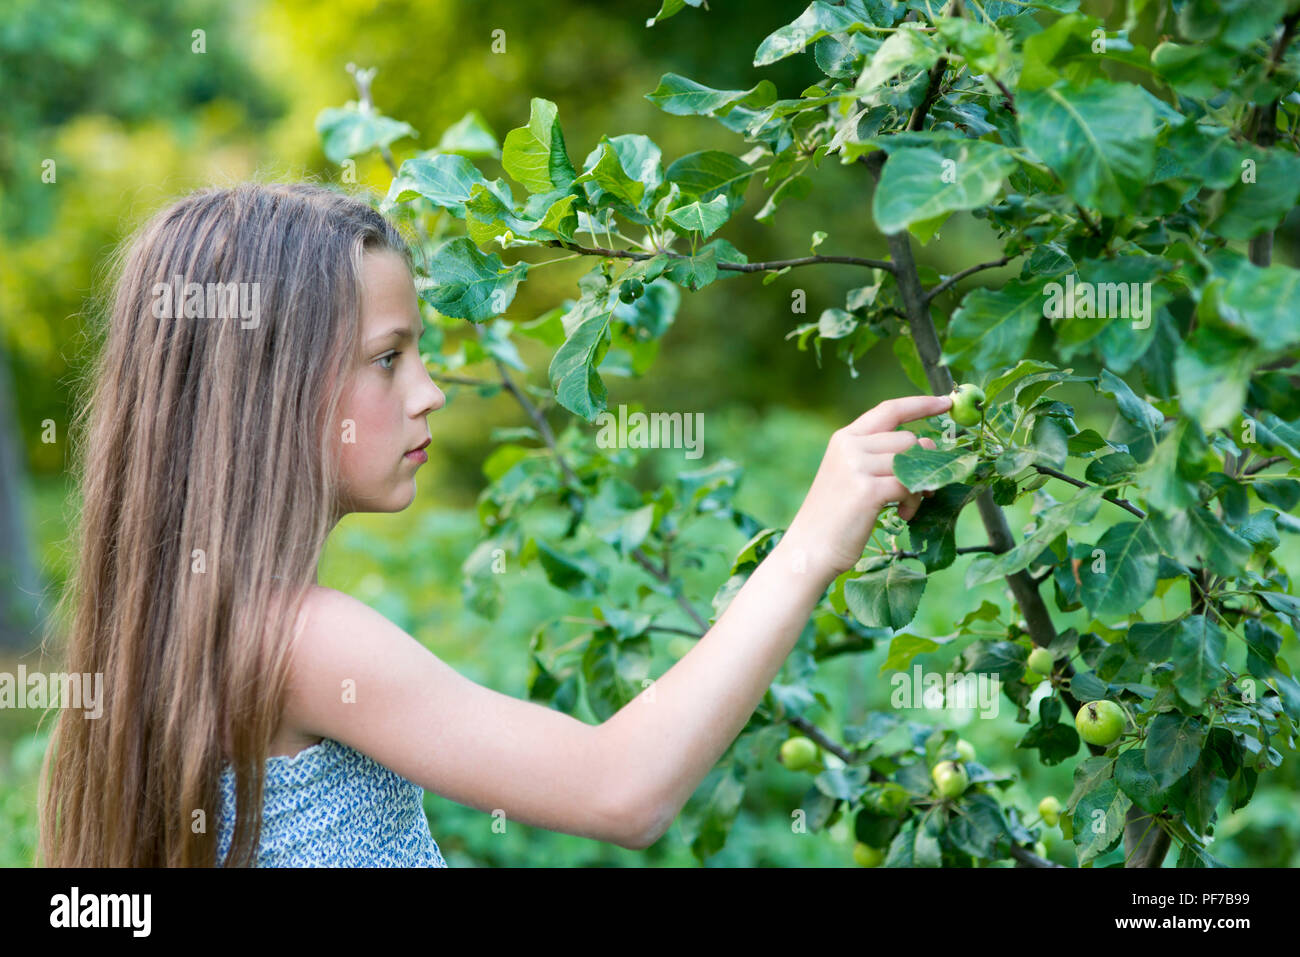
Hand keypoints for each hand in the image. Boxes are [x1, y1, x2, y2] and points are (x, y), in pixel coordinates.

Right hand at [782, 394, 952, 579]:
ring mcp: (856, 466)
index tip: (946, 402)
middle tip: (921, 490)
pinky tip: (901, 515)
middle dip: (923, 463)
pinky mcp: (867, 489)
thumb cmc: (835, 518)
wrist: (809, 549)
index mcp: (845, 438)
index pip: (889, 410)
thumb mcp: (851, 475)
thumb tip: (925, 447)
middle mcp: (849, 446)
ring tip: (905, 506)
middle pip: (908, 439)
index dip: (921, 404)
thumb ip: (879, 457)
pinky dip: (913, 501)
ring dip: (918, 486)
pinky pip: (909, 485)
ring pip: (912, 461)